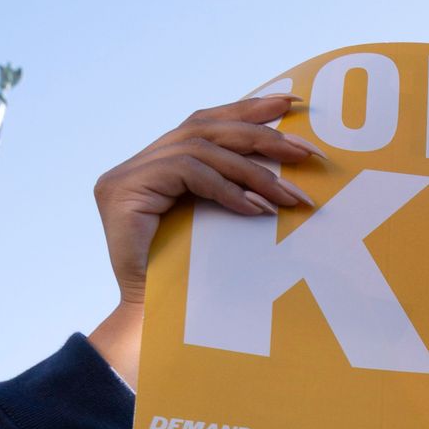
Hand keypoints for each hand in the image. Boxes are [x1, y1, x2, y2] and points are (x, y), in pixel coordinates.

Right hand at [86, 94, 321, 383]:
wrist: (155, 326)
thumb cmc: (196, 283)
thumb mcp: (222, 225)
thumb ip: (235, 189)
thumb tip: (290, 166)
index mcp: (158, 165)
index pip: (206, 123)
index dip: (249, 108)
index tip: (293, 103)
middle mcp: (138, 164)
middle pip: (205, 128)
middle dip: (261, 134)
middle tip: (305, 151)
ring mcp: (126, 176)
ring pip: (201, 150)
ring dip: (254, 172)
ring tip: (292, 197)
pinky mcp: (123, 192)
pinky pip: (187, 173)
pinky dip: (228, 189)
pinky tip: (258, 209)